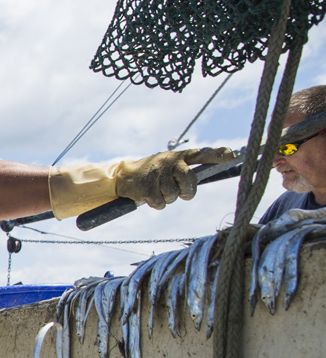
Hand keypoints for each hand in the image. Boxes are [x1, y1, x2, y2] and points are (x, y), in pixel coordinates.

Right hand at [114, 147, 236, 209]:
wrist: (126, 176)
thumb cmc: (156, 172)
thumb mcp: (172, 166)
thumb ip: (188, 170)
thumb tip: (204, 178)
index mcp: (179, 156)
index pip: (201, 154)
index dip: (217, 155)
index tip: (231, 155)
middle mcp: (169, 162)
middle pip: (188, 179)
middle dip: (188, 191)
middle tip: (184, 194)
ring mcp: (157, 174)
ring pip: (174, 195)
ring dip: (169, 198)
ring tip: (160, 191)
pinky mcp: (146, 188)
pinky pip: (161, 203)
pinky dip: (158, 204)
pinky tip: (150, 196)